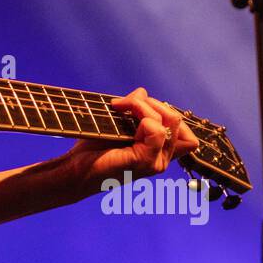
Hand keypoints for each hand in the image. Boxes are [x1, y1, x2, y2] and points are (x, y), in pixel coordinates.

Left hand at [63, 87, 199, 194]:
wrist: (75, 170)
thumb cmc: (93, 150)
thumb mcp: (118, 124)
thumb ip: (134, 109)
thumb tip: (142, 92)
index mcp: (158, 152)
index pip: (187, 135)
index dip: (169, 113)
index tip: (142, 106)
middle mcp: (161, 159)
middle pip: (177, 120)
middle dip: (152, 103)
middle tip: (124, 104)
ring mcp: (155, 162)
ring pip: (169, 121)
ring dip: (143, 106)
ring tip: (119, 107)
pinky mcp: (144, 161)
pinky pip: (156, 129)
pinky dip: (140, 115)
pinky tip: (120, 118)